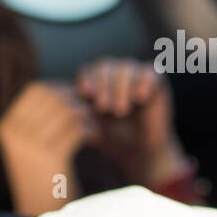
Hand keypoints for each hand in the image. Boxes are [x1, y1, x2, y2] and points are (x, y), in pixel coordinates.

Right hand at [0, 81, 95, 213]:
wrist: (43, 211)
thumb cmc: (43, 173)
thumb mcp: (33, 143)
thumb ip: (41, 116)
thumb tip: (62, 87)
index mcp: (7, 126)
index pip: (36, 90)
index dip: (61, 89)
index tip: (77, 98)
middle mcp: (14, 133)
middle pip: (52, 98)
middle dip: (76, 99)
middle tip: (92, 108)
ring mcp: (29, 146)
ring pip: (66, 112)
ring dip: (85, 114)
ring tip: (95, 122)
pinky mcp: (49, 158)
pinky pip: (75, 129)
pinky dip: (89, 129)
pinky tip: (96, 136)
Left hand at [74, 57, 190, 187]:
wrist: (140, 150)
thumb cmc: (111, 138)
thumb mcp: (91, 126)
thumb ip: (77, 115)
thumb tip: (60, 108)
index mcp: (96, 82)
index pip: (87, 71)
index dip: (86, 80)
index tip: (85, 95)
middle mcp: (114, 74)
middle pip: (104, 66)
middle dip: (102, 86)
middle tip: (102, 107)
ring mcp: (135, 74)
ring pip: (125, 67)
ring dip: (121, 88)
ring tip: (120, 111)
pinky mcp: (156, 80)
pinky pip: (150, 72)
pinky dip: (144, 82)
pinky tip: (140, 98)